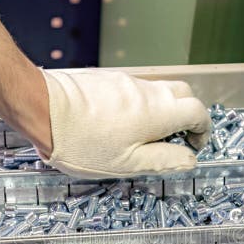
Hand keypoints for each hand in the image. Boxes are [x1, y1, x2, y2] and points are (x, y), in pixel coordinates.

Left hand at [40, 69, 210, 178]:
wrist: (40, 108)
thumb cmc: (82, 141)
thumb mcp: (127, 163)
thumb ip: (163, 160)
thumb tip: (188, 159)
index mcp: (160, 111)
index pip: (198, 111)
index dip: (202, 131)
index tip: (192, 146)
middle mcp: (148, 90)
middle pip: (182, 94)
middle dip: (185, 116)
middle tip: (173, 140)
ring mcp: (126, 81)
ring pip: (156, 91)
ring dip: (159, 112)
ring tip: (139, 139)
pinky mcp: (106, 79)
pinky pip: (133, 91)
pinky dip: (138, 107)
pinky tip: (115, 127)